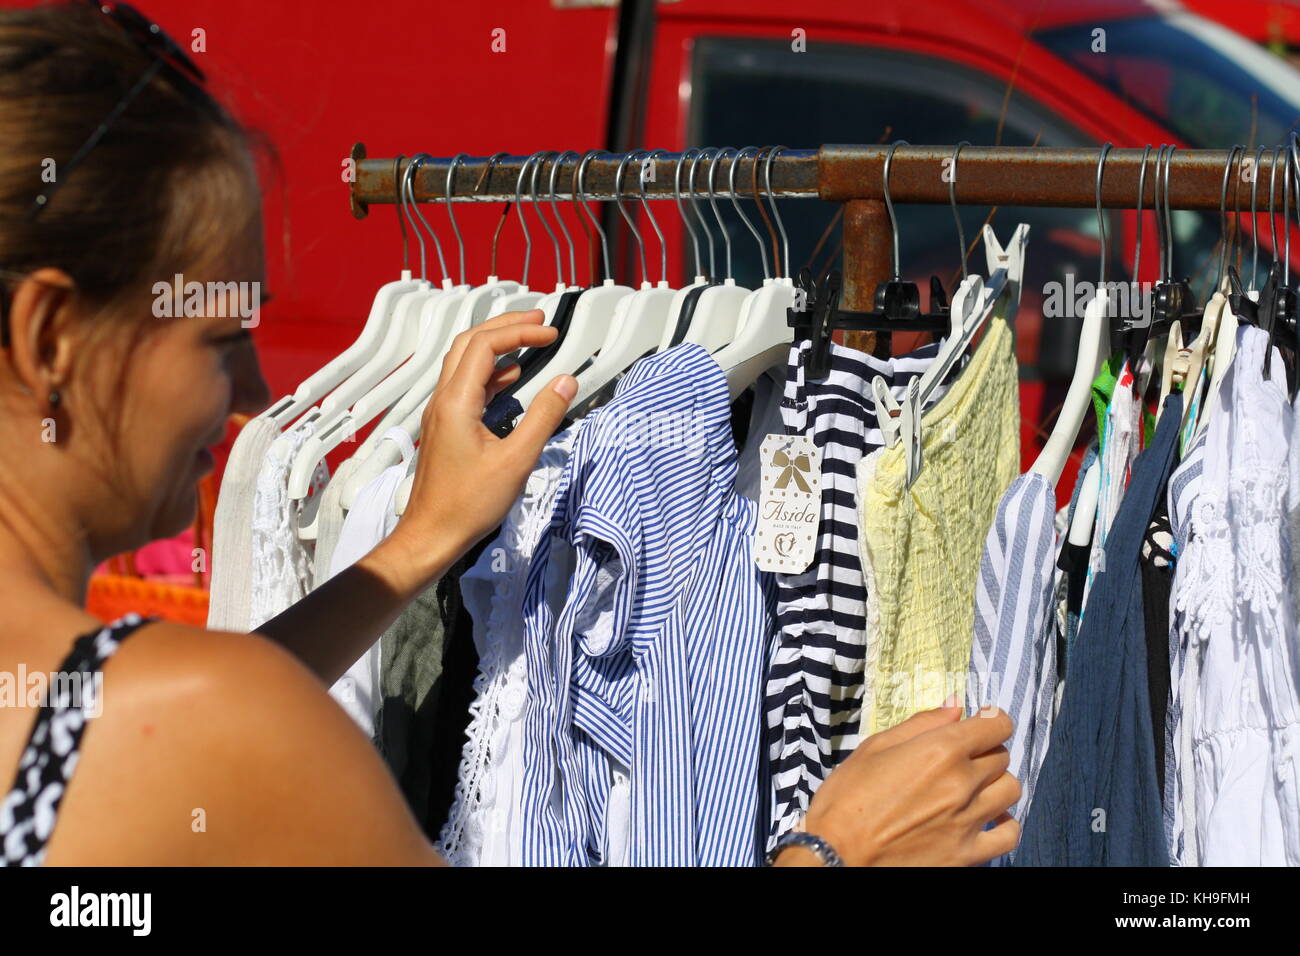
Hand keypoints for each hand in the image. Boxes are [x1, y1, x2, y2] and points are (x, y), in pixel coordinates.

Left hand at [396, 309, 576, 560]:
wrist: (431, 535)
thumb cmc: (470, 503)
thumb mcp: (516, 461)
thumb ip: (543, 418)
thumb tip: (566, 382)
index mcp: (457, 401)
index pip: (486, 345)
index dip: (519, 331)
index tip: (551, 333)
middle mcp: (443, 399)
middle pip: (470, 343)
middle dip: (505, 326)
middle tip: (539, 321)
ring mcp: (441, 412)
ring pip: (464, 362)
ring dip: (496, 346)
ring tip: (530, 342)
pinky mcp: (445, 426)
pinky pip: (466, 384)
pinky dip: (490, 371)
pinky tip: (512, 379)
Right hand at [783, 704, 1019, 866]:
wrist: (837, 854)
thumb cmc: (847, 798)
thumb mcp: (875, 747)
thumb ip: (921, 724)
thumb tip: (955, 706)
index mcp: (940, 751)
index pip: (997, 725)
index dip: (992, 720)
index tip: (983, 722)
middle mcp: (962, 783)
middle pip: (1001, 756)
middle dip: (986, 750)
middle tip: (964, 757)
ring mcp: (968, 821)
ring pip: (1011, 790)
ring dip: (996, 783)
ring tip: (975, 787)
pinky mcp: (968, 854)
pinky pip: (1009, 835)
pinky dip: (1005, 823)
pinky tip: (989, 818)